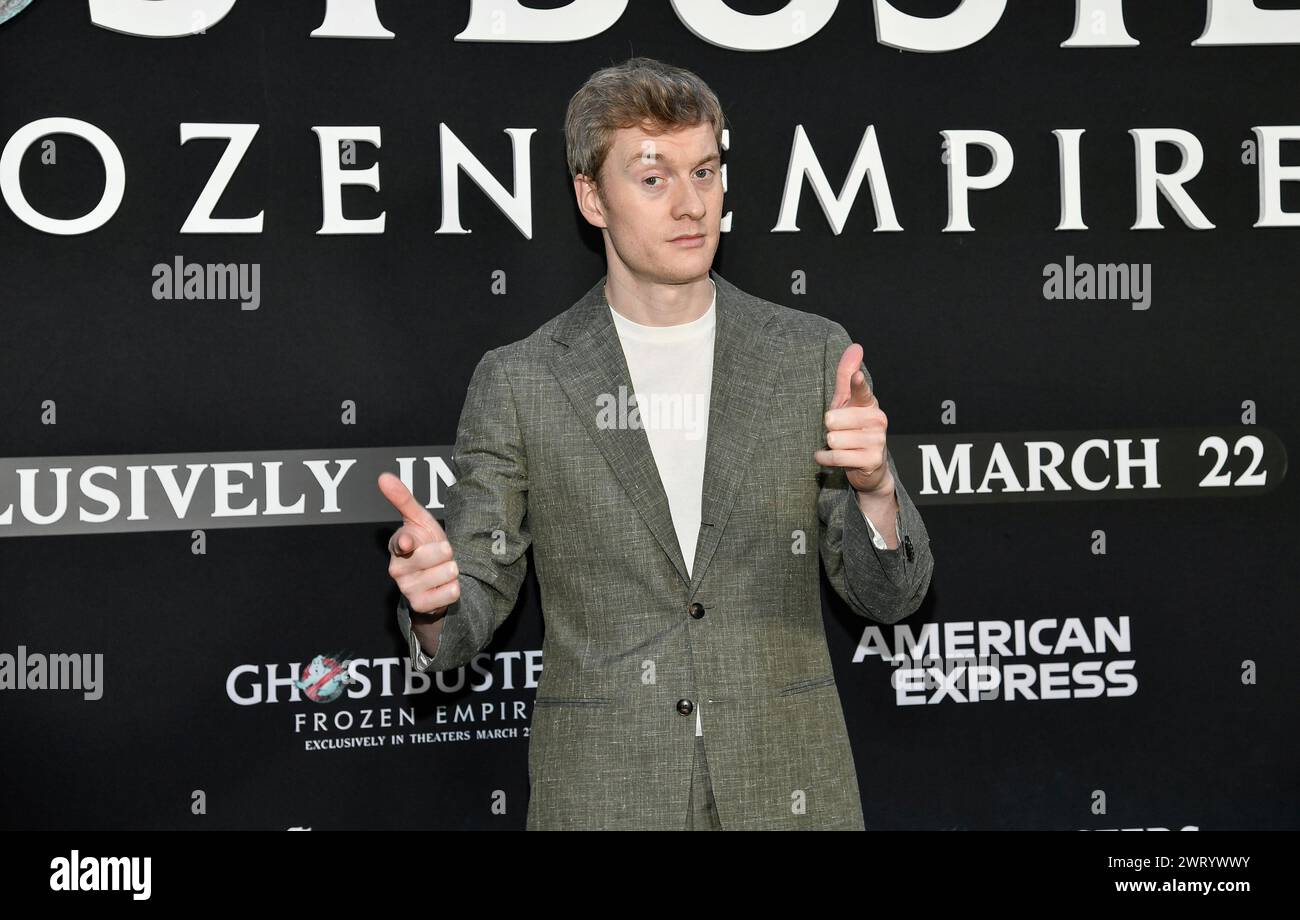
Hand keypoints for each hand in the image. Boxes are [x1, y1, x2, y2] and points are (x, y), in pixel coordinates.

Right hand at [378, 472, 460, 614]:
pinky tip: (443, 586)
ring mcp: (407, 588)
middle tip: (441, 555)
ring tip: (442, 570)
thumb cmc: (424, 544)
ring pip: (448, 573)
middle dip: (449, 553)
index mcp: (397, 544)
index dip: (407, 543)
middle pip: (440, 554)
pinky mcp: (420, 605)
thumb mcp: (418, 520)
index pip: (402, 541)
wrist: (432, 578)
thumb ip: (402, 499)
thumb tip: (382, 476)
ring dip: (452, 571)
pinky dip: (453, 588)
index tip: (409, 543)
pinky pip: (451, 593)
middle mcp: (397, 568)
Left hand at [813, 342, 893, 494]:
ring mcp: (877, 440)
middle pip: (832, 420)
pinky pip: (836, 457)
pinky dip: (826, 458)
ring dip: (830, 445)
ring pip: (834, 439)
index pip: (861, 391)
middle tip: (839, 432)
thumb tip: (856, 346)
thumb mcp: (846, 401)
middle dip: (829, 429)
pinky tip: (830, 456)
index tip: (856, 378)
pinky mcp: (872, 460)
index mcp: (869, 403)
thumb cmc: (852, 428)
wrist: (868, 465)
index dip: (857, 384)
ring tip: (841, 445)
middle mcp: (877, 419)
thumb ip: (847, 375)